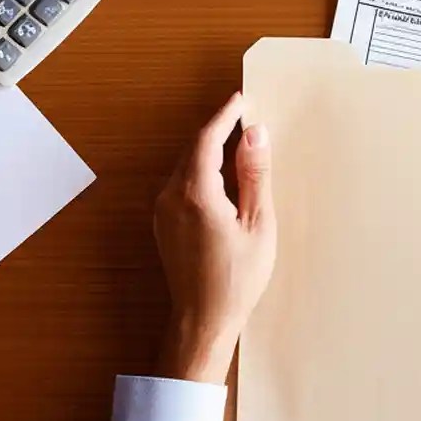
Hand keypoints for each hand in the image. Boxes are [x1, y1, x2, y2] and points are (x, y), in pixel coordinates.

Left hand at [153, 93, 276, 383]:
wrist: (203, 319)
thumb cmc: (236, 278)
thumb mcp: (258, 224)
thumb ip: (255, 175)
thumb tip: (254, 135)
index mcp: (196, 194)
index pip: (207, 139)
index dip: (224, 116)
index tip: (240, 101)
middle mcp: (171, 197)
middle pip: (193, 149)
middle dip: (217, 131)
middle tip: (244, 119)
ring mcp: (163, 211)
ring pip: (185, 166)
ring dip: (209, 151)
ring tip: (237, 145)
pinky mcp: (163, 224)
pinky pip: (181, 184)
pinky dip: (201, 171)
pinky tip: (221, 179)